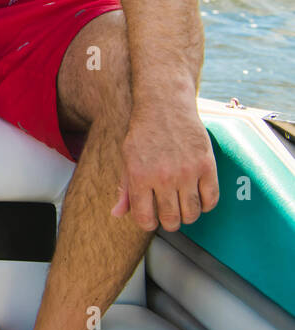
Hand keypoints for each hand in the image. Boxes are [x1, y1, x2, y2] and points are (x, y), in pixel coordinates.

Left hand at [112, 103, 219, 231]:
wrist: (165, 106)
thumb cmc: (143, 133)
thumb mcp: (127, 158)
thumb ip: (125, 188)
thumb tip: (117, 214)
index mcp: (139, 176)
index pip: (146, 218)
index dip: (148, 223)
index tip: (151, 218)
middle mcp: (164, 177)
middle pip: (172, 220)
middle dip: (169, 222)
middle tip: (168, 214)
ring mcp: (187, 172)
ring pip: (192, 213)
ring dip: (187, 215)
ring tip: (182, 205)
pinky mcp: (207, 166)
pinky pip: (211, 200)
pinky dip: (206, 204)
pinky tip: (197, 197)